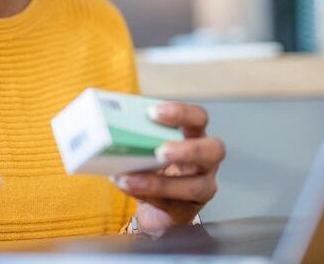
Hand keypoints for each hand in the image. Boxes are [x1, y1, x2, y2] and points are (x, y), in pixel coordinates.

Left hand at [112, 102, 224, 237]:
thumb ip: (139, 137)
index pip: (198, 118)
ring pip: (196, 187)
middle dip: (188, 150)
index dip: (181, 113)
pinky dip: (148, 197)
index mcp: (195, 136)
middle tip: (160, 151)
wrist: (156, 208)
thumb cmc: (154, 169)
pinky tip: (128, 188)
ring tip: (131, 177)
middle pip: (214, 150)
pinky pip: (172, 206)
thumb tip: (109, 127)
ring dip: (161, 183)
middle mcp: (206, 161)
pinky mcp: (187, 212)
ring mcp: (202, 188)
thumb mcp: (149, 148)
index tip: (154, 112)